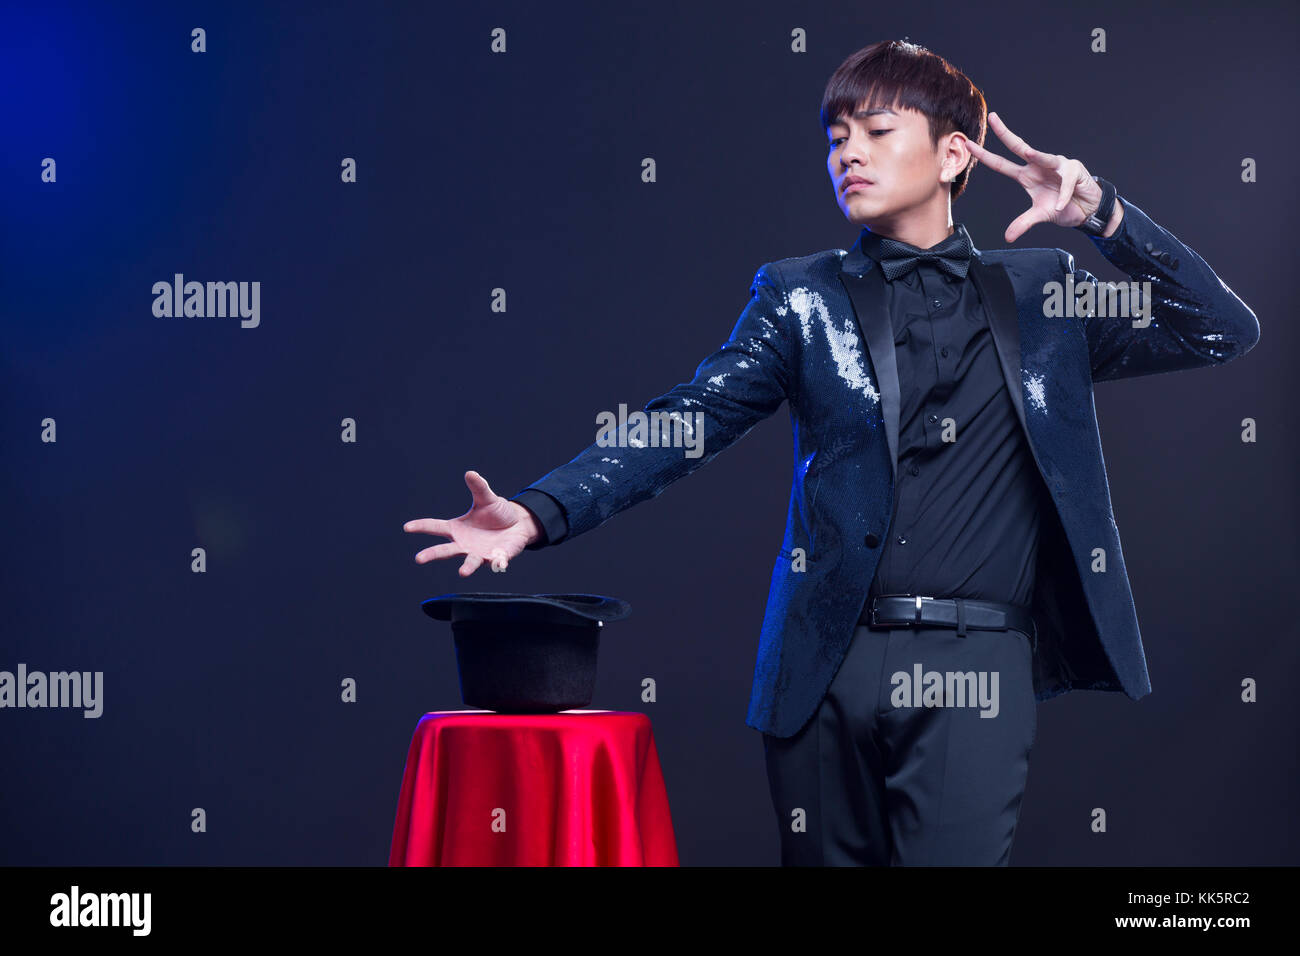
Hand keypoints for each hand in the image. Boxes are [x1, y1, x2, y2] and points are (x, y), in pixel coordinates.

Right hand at [404, 470, 542, 576]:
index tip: (407, 527)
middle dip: (432, 554)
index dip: (421, 526)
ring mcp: (479, 553)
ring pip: (470, 562)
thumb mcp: (487, 498)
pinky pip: (497, 561)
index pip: (436, 527)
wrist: (518, 524)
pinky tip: (499, 564)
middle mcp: (465, 544)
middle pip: (445, 551)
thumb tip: (470, 473)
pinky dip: (497, 563)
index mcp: (457, 529)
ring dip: (467, 567)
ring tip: (462, 572)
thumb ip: (478, 487)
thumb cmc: (497, 512)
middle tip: (418, 558)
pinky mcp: (496, 558)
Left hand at [964, 111, 1106, 242]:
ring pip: (1047, 158)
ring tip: (1031, 154)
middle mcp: (1039, 166)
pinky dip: (1063, 196)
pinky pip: (1067, 182)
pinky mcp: (1075, 170)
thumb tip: (1008, 237)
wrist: (1087, 209)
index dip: (985, 156)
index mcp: (1027, 175)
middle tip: (992, 118)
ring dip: (1039, 156)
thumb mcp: (1040, 215)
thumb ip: (1024, 223)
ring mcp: (1058, 165)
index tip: (969, 145)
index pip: (1001, 164)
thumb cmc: (1062, 206)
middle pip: (1020, 147)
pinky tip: (1060, 206)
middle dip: (1005, 133)